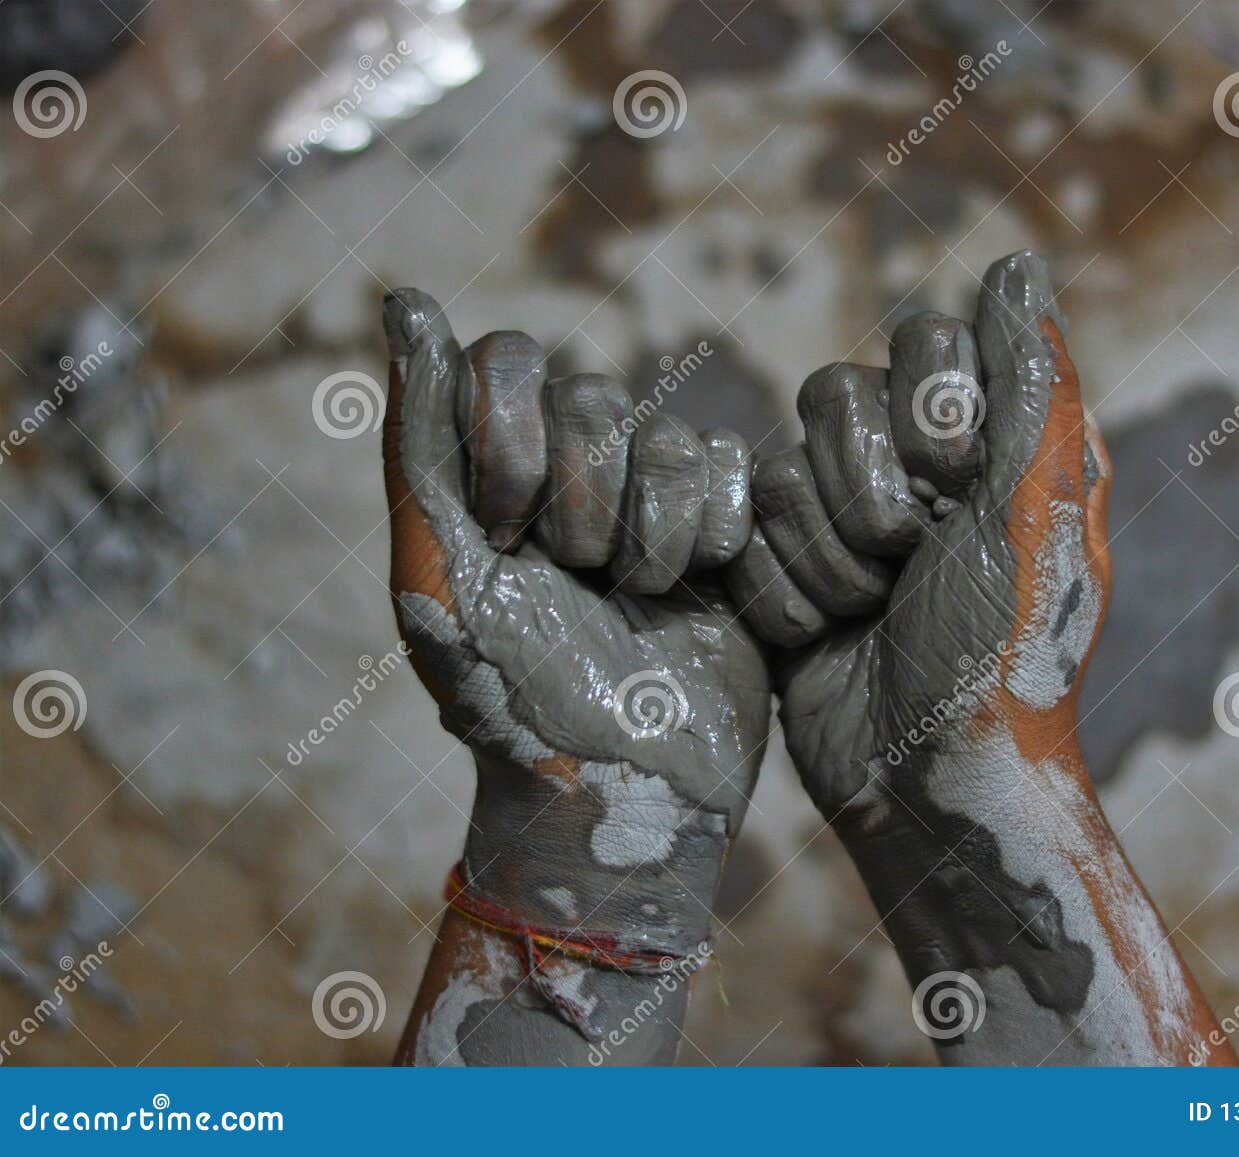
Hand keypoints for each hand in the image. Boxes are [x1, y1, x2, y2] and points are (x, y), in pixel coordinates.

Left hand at [379, 292, 768, 1052]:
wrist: (625, 792)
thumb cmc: (514, 698)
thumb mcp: (442, 572)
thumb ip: (420, 440)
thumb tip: (405, 299)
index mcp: (490, 477)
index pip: (510, 362)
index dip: (516, 436)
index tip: (506, 530)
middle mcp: (568, 477)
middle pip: (597, 396)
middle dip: (586, 503)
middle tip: (574, 581)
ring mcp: (649, 501)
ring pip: (673, 436)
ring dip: (653, 533)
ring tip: (638, 603)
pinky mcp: (721, 531)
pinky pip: (736, 468)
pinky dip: (714, 536)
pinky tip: (697, 594)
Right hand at [761, 252, 1226, 1063]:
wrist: (923, 778)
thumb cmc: (998, 652)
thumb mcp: (1033, 510)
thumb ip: (1026, 381)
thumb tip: (1018, 262)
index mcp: (990, 444)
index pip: (921, 343)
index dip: (922, 404)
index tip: (954, 475)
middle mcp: (913, 470)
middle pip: (833, 396)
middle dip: (866, 494)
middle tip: (910, 561)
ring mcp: (841, 519)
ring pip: (780, 466)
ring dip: (824, 552)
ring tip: (868, 609)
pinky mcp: (782, 568)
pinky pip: (745, 529)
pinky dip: (785, 590)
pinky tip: (824, 635)